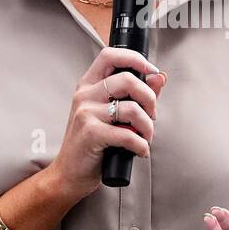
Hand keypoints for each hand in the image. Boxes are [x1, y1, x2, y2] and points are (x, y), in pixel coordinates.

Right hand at [48, 46, 167, 201]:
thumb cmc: (92, 143)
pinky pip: (128, 135)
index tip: (152, 71)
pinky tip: (140, 151)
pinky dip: (141, 145)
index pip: (110, 55)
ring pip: (132, 108)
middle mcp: (85, 95)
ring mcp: (86, 113)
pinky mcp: (91, 134)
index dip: (135, 58)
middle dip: (149, 98)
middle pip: (128, 79)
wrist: (69, 173)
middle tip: (152, 115)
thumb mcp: (111, 115)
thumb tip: (159, 77)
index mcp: (88, 84)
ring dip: (147, 126)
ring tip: (145, 137)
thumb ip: (135, 95)